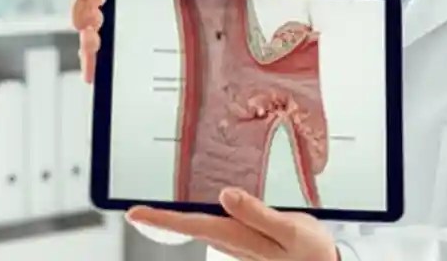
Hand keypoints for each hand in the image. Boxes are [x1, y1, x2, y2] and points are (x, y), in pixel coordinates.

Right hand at [70, 0, 260, 83]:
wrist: (200, 36)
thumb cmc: (194, 7)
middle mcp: (115, 20)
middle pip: (83, 15)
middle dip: (83, 12)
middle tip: (98, 12)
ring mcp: (116, 45)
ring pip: (87, 42)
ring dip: (86, 40)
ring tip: (98, 39)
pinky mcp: (121, 69)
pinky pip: (100, 69)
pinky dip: (93, 68)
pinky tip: (95, 73)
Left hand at [127, 187, 338, 260]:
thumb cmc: (311, 251)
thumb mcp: (290, 230)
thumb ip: (257, 213)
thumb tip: (224, 195)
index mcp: (239, 237)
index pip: (191, 224)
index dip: (162, 218)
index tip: (134, 213)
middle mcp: (233, 243)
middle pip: (191, 227)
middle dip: (163, 219)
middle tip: (136, 211)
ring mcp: (239, 245)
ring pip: (202, 227)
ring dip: (179, 219)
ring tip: (157, 209)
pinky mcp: (247, 242)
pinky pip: (217, 227)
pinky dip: (200, 218)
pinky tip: (199, 209)